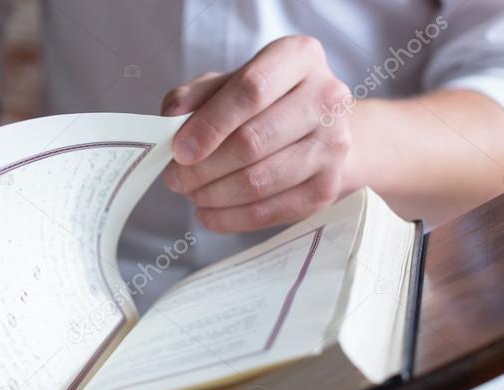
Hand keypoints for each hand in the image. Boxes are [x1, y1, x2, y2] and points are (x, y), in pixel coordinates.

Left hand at [161, 36, 355, 232]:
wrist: (319, 130)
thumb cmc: (264, 102)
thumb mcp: (227, 84)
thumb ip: (195, 96)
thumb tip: (170, 120)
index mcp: (298, 58)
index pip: (250, 90)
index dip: (209, 124)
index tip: (178, 150)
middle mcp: (326, 98)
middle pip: (252, 141)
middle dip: (203, 167)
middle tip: (175, 178)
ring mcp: (332, 145)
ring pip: (259, 181)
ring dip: (213, 195)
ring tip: (191, 193)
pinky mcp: (326, 188)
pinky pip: (269, 212)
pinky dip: (229, 218)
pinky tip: (208, 213)